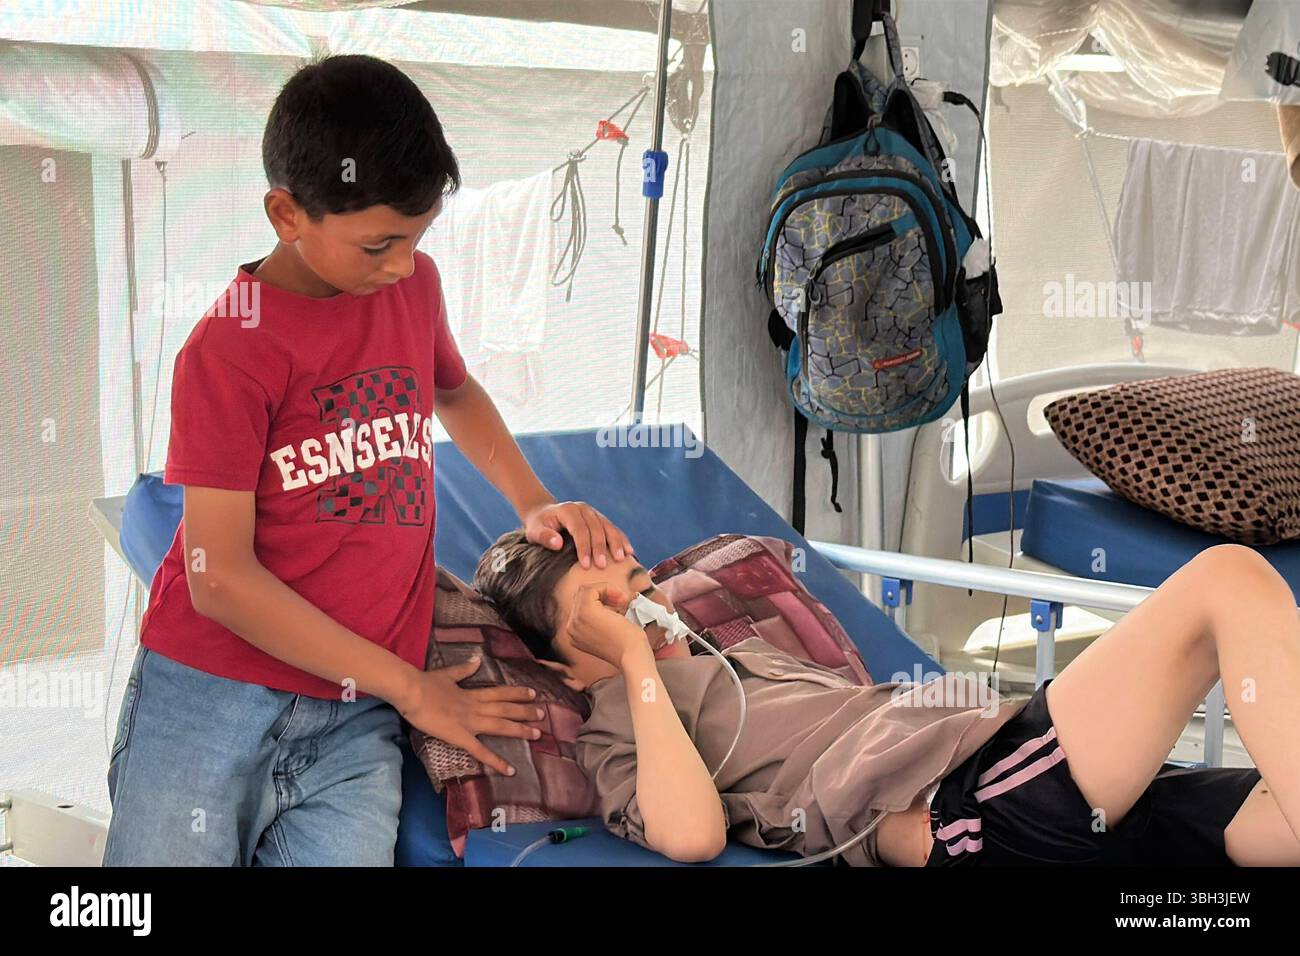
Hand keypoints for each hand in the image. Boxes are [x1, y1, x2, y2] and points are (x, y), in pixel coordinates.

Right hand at [399, 657, 543, 776]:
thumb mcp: (447, 674)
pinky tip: (510, 770)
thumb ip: (463, 670)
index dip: (516, 693)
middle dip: (525, 712)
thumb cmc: (425, 683)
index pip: (499, 692)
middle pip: (505, 709)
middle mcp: (475, 707)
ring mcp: (470, 722)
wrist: (412, 691)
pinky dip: (496, 761)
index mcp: (471, 693)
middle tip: (543, 715)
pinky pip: (481, 751)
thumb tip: (477, 660)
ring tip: (537, 734)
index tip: (532, 693)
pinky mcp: (460, 736)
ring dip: (520, 730)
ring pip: (500, 726)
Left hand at [521, 499, 634, 569]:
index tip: (586, 565)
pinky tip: (629, 551)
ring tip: (622, 559)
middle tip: (603, 566)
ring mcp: (593, 513)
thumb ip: (545, 536)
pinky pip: (613, 529)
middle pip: (596, 528)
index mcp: (568, 510)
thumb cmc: (539, 526)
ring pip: (608, 527)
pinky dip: (621, 539)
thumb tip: (558, 543)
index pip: (579, 529)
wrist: (544, 513)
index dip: (584, 547)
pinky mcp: (599, 519)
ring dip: (616, 543)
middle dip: (600, 548)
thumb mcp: (535, 531)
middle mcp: (583, 509)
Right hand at [562, 582, 649, 667]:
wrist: (633, 656)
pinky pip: (592, 589)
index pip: (580, 606)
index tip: (618, 606)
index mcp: (574, 635)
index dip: (600, 601)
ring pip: (585, 591)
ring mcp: (576, 620)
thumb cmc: (627, 646)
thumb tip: (604, 599)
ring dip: (606, 591)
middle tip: (622, 601)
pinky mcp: (586, 611)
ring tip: (622, 600)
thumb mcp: (608, 631)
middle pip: (581, 597)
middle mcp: (571, 628)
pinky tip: (621, 599)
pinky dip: (608, 588)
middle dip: (603, 594)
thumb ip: (600, 619)